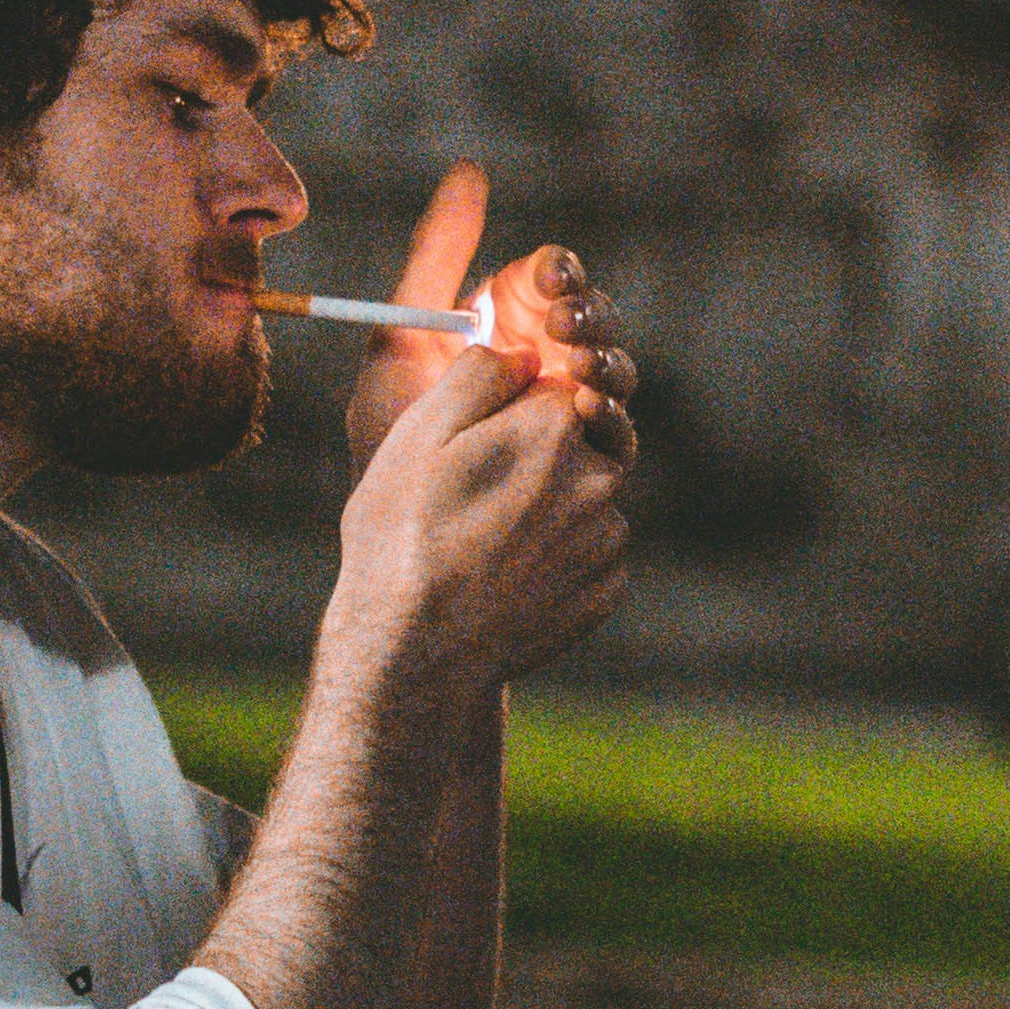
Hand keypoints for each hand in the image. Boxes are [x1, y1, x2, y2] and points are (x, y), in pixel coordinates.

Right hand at [328, 334, 633, 714]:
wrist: (415, 653)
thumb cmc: (404, 536)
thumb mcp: (418, 433)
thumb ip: (479, 373)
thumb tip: (521, 355)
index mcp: (555, 426)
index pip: (550, 389)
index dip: (506, 414)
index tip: (473, 447)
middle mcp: (598, 477)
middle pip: (573, 443)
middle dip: (531, 461)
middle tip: (472, 503)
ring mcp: (606, 539)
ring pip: (581, 501)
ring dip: (545, 512)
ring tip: (483, 547)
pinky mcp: (605, 590)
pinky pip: (587, 556)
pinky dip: (555, 561)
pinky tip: (506, 580)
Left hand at [345, 162, 639, 482]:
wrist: (390, 541)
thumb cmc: (386, 441)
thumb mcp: (399, 340)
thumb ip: (435, 256)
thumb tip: (471, 171)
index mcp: (507, 327)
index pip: (553, 281)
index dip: (559, 272)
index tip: (548, 277)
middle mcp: (546, 368)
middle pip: (595, 323)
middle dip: (588, 317)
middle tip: (562, 326)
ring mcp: (570, 421)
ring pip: (614, 376)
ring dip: (605, 363)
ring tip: (577, 371)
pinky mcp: (584, 471)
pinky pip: (616, 439)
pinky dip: (609, 423)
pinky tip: (584, 416)